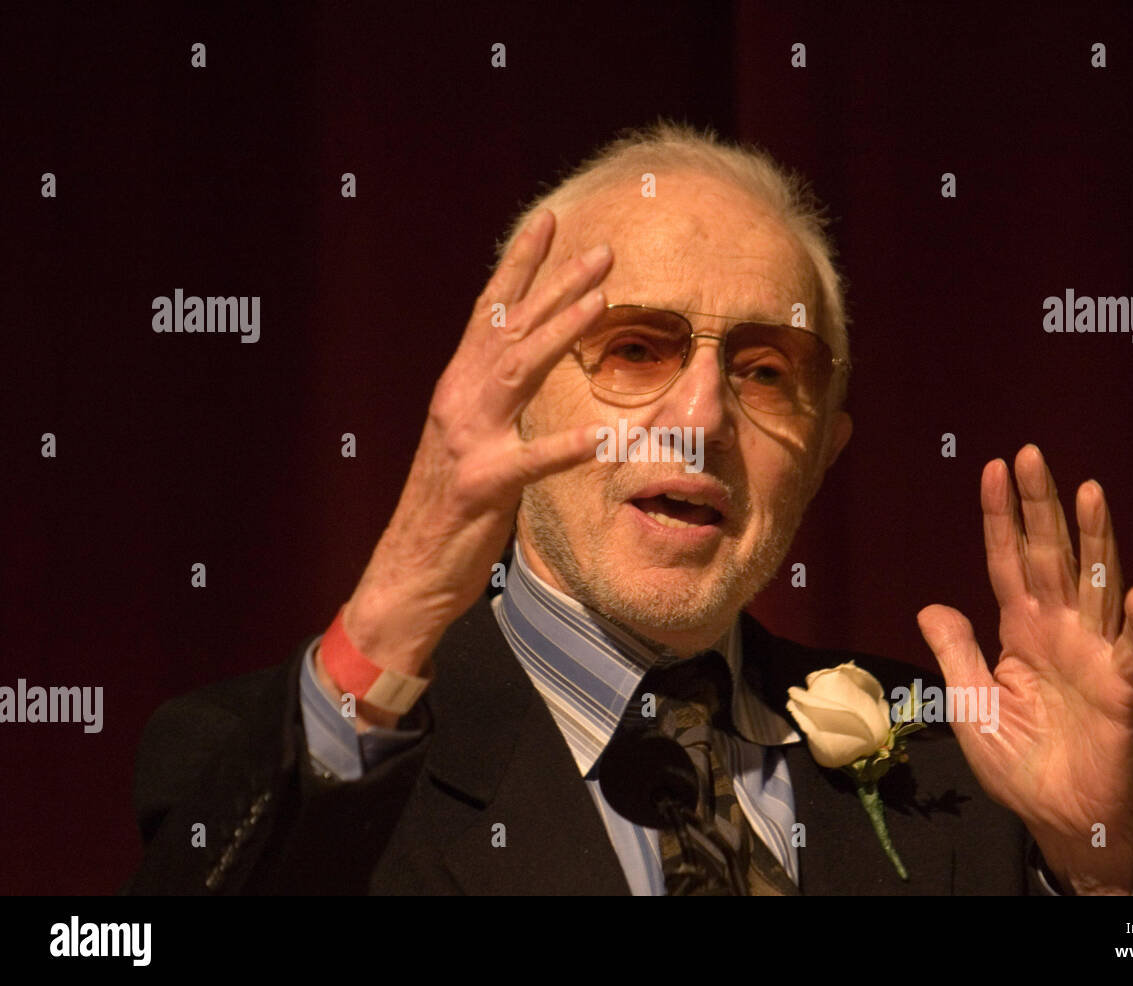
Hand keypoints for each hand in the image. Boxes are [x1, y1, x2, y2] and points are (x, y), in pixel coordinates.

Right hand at [327, 209, 611, 726]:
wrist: (408, 571)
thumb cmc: (448, 507)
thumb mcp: (472, 439)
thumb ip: (495, 400)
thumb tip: (525, 363)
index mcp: (458, 387)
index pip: (489, 312)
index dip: (518, 265)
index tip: (547, 221)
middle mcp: (458, 400)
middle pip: (510, 329)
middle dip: (556, 285)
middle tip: (603, 252)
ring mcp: (467, 440)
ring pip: (518, 373)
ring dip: (561, 332)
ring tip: (602, 301)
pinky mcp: (481, 486)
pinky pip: (531, 462)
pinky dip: (566, 446)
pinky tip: (603, 434)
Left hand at [916, 444, 1132, 893]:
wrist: (1060, 816)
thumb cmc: (1019, 762)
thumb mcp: (971, 704)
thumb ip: (957, 653)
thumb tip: (930, 605)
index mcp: (1021, 630)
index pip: (1008, 561)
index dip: (1001, 517)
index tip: (992, 469)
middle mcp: (1060, 630)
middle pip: (1050, 556)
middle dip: (1041, 506)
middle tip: (1031, 455)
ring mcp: (1095, 653)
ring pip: (1097, 586)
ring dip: (1096, 541)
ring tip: (1090, 492)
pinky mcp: (1124, 690)